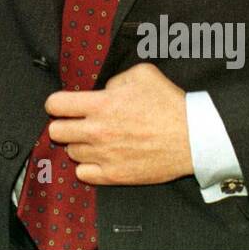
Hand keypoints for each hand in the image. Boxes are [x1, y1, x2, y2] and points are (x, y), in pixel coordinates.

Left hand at [46, 63, 192, 185]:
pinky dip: (87, 166)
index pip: (55, 105)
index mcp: (100, 104)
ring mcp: (104, 156)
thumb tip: (105, 90)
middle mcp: (97, 131)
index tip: (63, 105)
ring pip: (71, 152)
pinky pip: (83, 174)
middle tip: (78, 123)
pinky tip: (99, 158)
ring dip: (79, 145)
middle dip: (63, 124)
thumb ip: (115, 79)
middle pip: (56, 131)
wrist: (193, 137)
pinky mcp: (115, 176)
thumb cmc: (169, 104)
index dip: (56, 103)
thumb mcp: (141, 74)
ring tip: (95, 140)